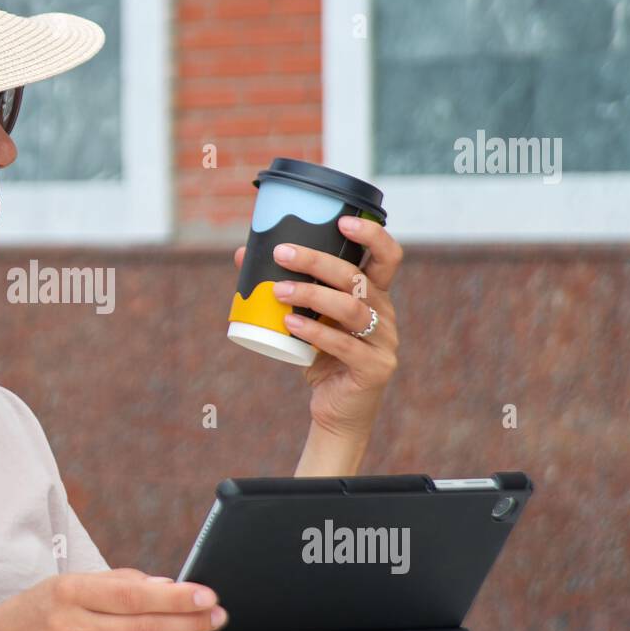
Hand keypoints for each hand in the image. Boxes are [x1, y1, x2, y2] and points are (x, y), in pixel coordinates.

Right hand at [0, 568, 227, 630]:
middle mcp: (69, 629)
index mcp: (68, 593)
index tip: (203, 595)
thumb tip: (166, 587)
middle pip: (140, 629)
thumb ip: (117, 583)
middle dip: (187, 623)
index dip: (173, 597)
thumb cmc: (33, 613)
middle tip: (216, 617)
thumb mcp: (66, 583)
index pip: (131, 594)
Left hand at [233, 215, 403, 439]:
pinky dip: (316, 331)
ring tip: (279, 290)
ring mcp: (384, 341)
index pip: (387, 256)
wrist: (336, 410)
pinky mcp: (374, 368)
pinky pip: (345, 345)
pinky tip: (291, 323)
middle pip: (358, 278)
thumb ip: (284, 287)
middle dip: (318, 261)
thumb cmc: (321, 356)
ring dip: (313, 294)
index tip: (341, 221)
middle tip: (282, 253)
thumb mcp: (304, 318)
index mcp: (374, 295)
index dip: (371, 235)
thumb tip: (242, 255)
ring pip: (352, 308)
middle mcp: (385, 314)